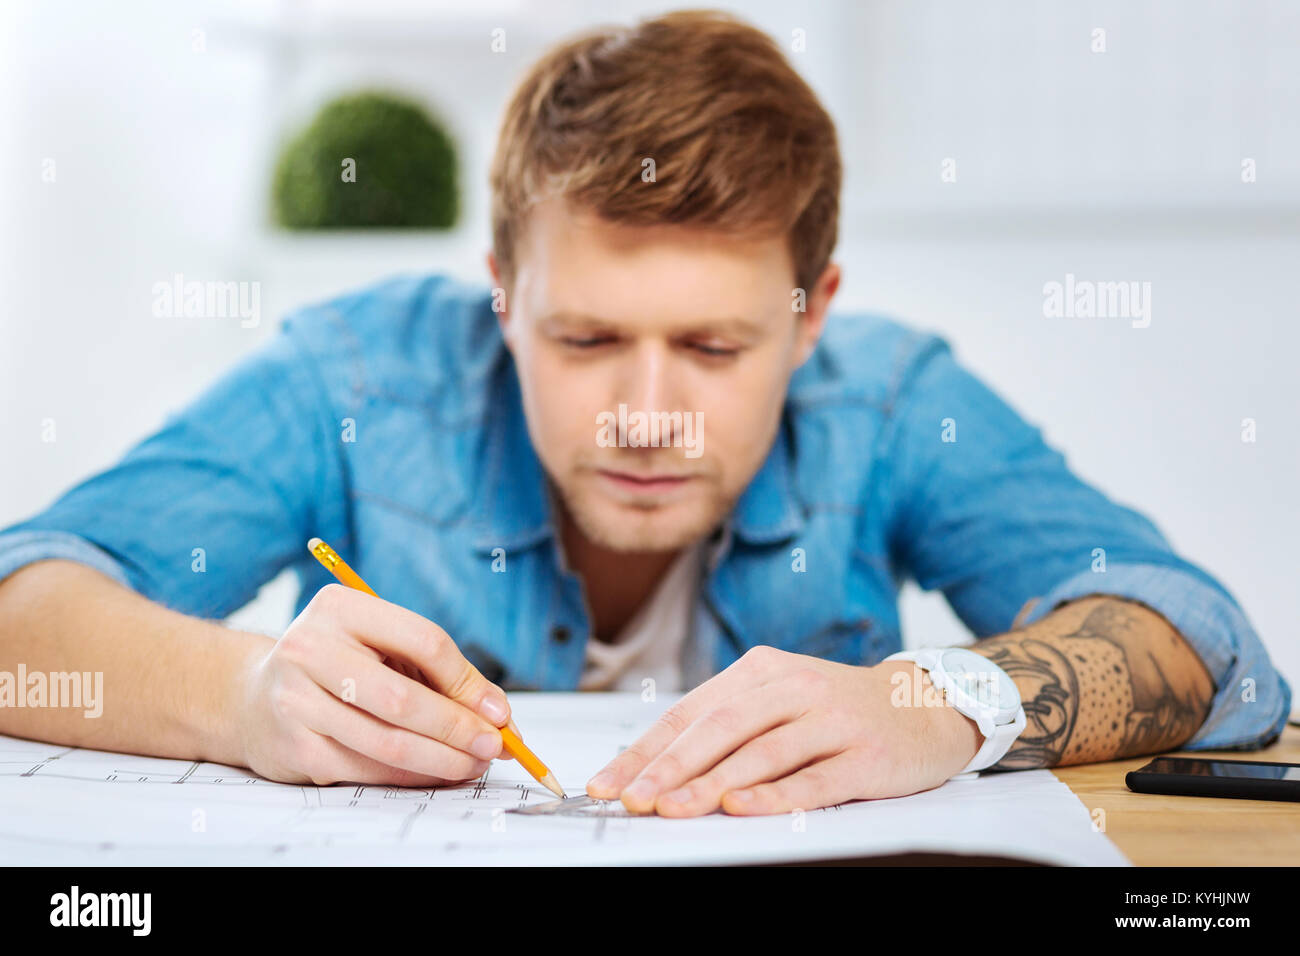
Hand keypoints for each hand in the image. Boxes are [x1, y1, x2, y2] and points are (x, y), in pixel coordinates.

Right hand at [236, 583, 517, 785]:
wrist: (253, 697)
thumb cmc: (339, 667)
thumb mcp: (382, 648)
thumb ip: (441, 674)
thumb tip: (499, 716)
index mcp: (341, 608)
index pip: (423, 641)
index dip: (467, 682)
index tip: (499, 712)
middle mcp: (310, 648)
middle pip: (403, 698)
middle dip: (458, 728)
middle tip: (493, 746)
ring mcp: (296, 700)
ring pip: (387, 741)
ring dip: (442, 759)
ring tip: (473, 763)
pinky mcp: (294, 747)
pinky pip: (368, 768)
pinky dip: (412, 774)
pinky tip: (437, 772)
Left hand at [585, 645, 982, 815]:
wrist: (922, 706)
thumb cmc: (835, 709)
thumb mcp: (778, 699)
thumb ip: (726, 725)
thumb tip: (655, 768)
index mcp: (761, 669)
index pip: (690, 713)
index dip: (646, 751)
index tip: (609, 783)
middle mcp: (793, 686)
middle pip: (718, 729)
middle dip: (668, 768)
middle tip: (632, 800)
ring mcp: (831, 719)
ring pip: (760, 752)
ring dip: (710, 783)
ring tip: (672, 809)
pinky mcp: (865, 754)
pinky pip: (812, 778)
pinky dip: (774, 795)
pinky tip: (740, 808)